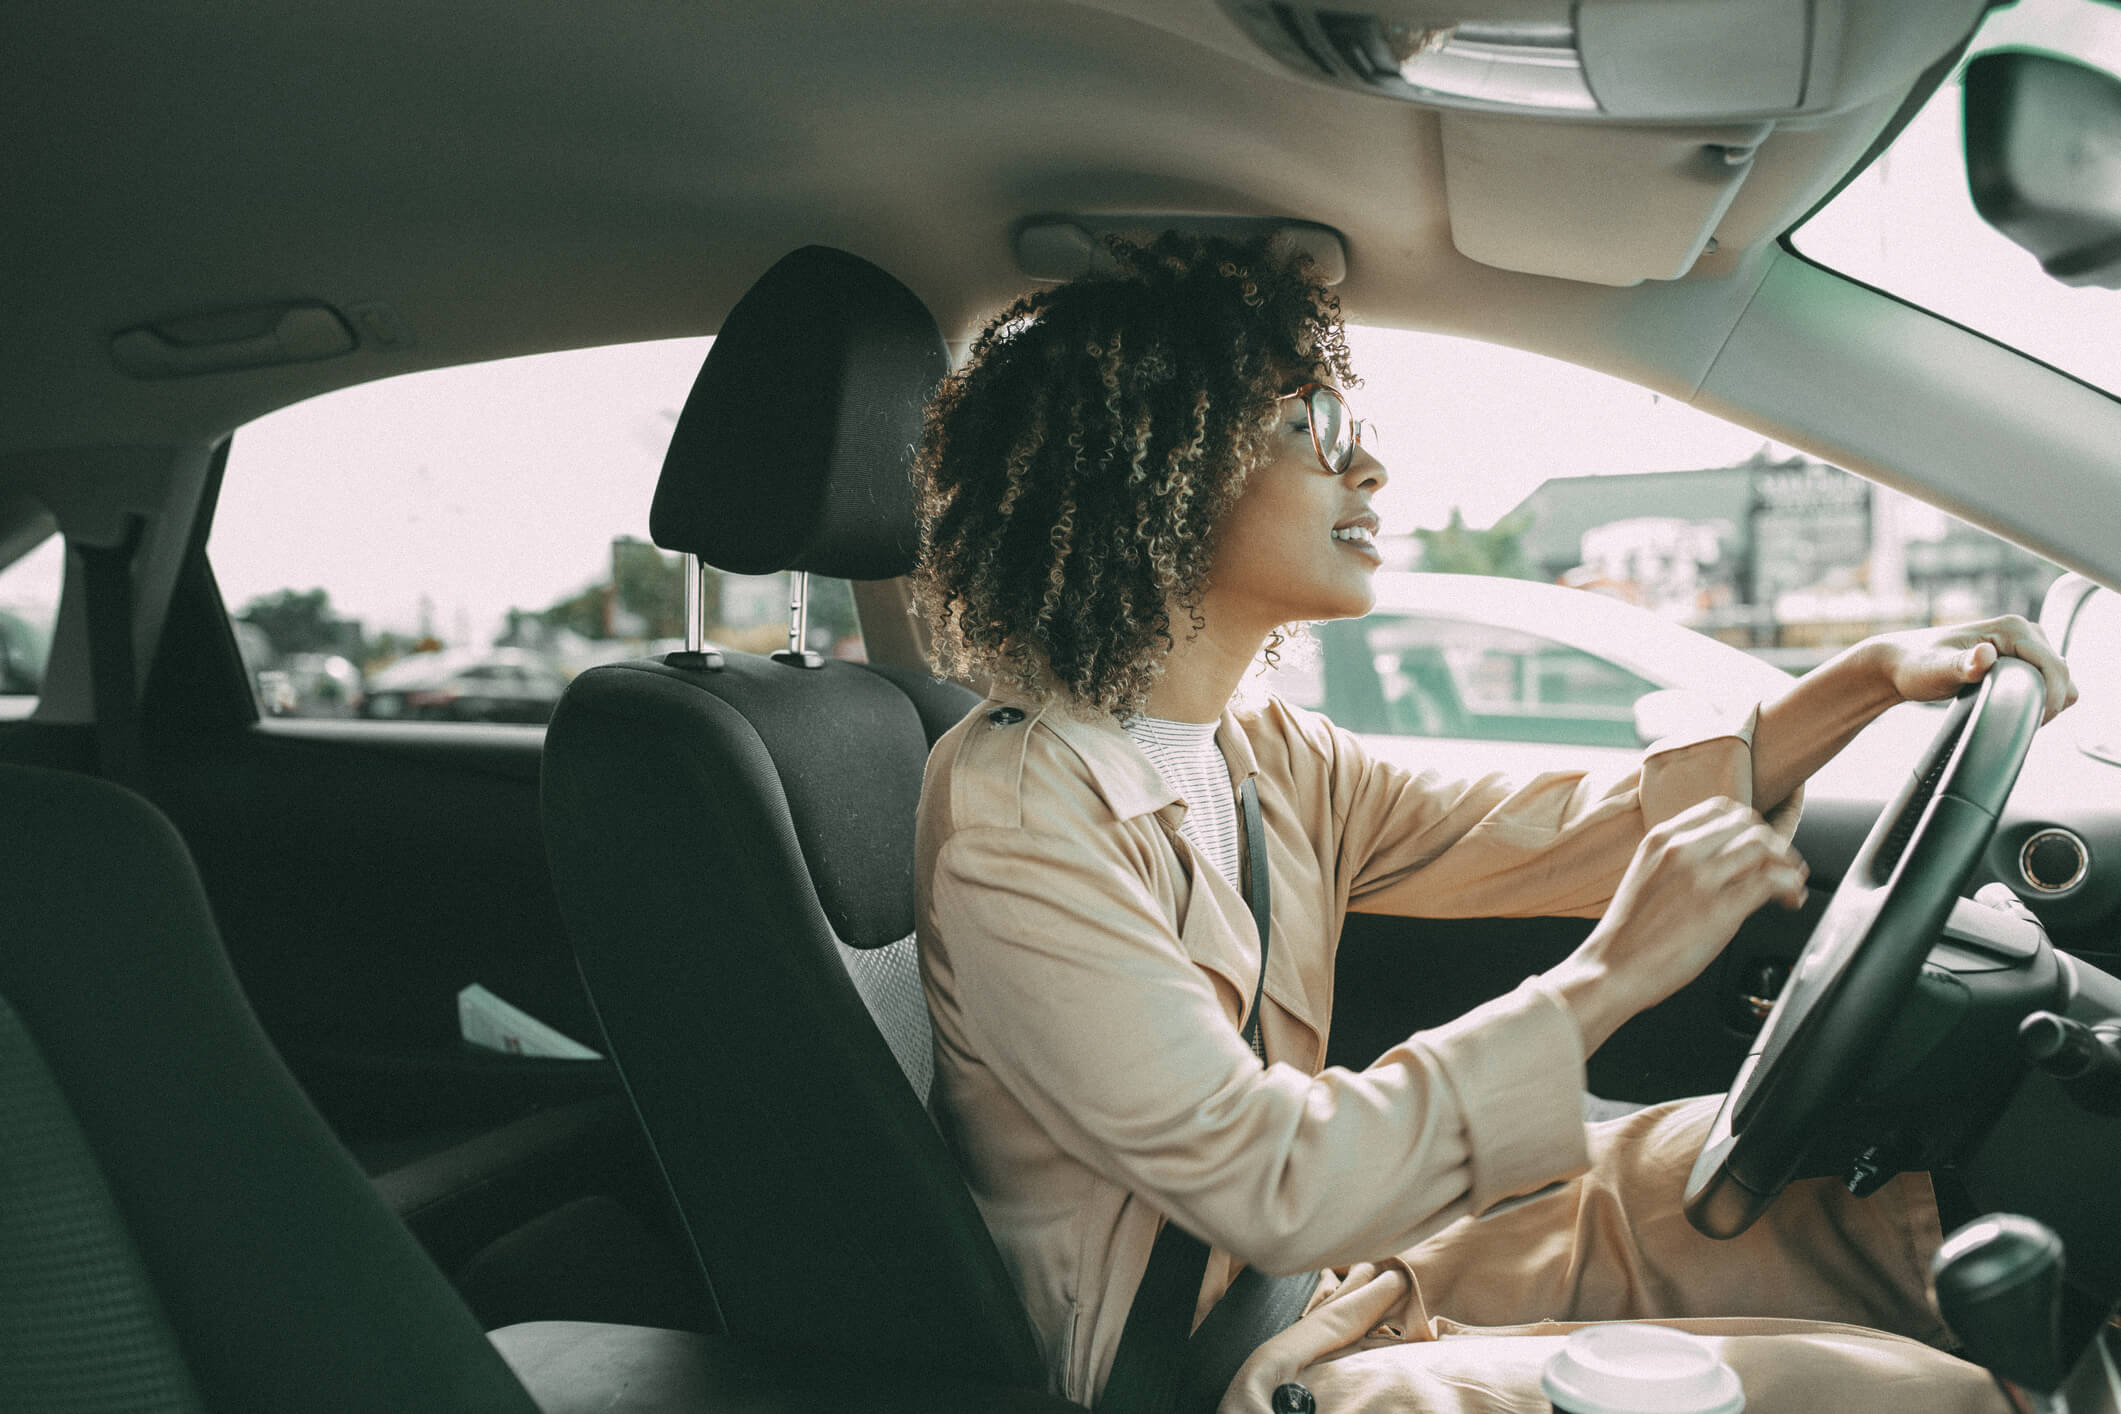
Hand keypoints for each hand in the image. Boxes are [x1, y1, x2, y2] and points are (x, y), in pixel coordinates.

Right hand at [1544, 797, 1808, 1054]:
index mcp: (1661, 838)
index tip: (1761, 843)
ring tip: (1791, 885)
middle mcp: (1682, 849)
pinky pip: (1771, 881)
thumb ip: (1679, 861)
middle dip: (1774, 843)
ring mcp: (1701, 877)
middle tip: (1781, 865)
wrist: (1611, 969)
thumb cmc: (1628, 935)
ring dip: (1788, 864)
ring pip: (1765, 848)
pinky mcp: (1719, 908)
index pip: (1720, 810)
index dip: (1750, 825)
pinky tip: (1790, 899)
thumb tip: (1722, 862)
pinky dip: (1790, 887)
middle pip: (1748, 825)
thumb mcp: (1647, 877)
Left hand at [1868, 616, 2077, 724]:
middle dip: (2050, 702)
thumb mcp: (1935, 669)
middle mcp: (2024, 632)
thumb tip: (1986, 655)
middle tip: (2020, 723)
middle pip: (2062, 673)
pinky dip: (2040, 698)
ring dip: (2047, 701)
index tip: (2031, 722)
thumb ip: (1961, 664)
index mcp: (2013, 629)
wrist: (1902, 663)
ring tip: (2017, 717)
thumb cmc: (1915, 665)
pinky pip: (2048, 681)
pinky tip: (2017, 710)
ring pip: (2059, 678)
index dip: (2050, 698)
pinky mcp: (2021, 658)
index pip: (2054, 666)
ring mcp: (2025, 644)